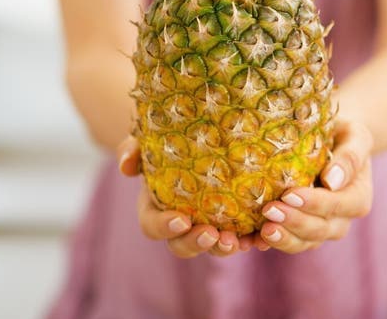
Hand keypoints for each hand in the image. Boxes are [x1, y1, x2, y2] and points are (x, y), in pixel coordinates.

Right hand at [117, 135, 242, 257]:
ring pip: (211, 246)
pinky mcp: (229, 221)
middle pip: (182, 245)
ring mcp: (204, 224)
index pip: (153, 226)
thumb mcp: (143, 141)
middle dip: (196, 244)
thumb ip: (131, 150)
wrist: (187, 138)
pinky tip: (259, 236)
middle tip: (212, 234)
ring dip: (223, 248)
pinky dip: (248, 240)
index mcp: (154, 207)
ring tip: (237, 240)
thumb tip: (126, 163)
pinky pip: (238, 237)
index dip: (165, 227)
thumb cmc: (162, 141)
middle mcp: (179, 223)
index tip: (181, 219)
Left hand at [256, 119, 373, 253]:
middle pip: (319, 229)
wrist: (332, 140)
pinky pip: (289, 241)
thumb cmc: (345, 134)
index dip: (313, 203)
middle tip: (269, 210)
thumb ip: (351, 157)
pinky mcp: (301, 230)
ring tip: (263, 229)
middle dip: (293, 222)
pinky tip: (254, 240)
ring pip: (303, 242)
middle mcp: (341, 220)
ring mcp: (321, 228)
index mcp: (358, 198)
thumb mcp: (356, 136)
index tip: (290, 194)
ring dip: (283, 237)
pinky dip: (272, 243)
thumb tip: (332, 180)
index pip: (336, 205)